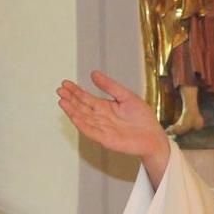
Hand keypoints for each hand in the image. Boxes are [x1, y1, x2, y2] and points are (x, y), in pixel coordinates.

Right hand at [57, 70, 171, 180]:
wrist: (153, 137)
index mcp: (106, 107)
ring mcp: (102, 129)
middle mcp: (101, 118)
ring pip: (83, 118)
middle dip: (70, 98)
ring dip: (72, 110)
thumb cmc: (143, 119)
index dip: (75, 91)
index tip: (66, 83)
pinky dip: (82, 123)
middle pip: (82, 107)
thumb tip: (94, 74)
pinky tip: (74, 116)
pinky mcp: (105, 139)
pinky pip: (91, 130)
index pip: (86, 98)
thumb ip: (110, 86)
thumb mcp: (126, 96)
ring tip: (62, 100)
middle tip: (60, 89)